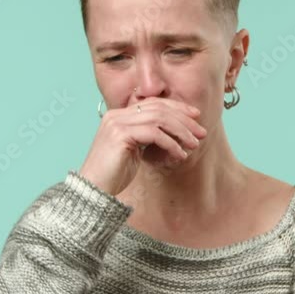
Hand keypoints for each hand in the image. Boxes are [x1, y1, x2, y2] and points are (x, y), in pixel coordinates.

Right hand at [78, 97, 207, 195]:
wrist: (93, 190)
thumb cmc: (114, 174)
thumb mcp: (135, 150)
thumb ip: (148, 136)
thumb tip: (176, 131)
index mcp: (119, 115)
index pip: (153, 103)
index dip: (177, 108)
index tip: (196, 116)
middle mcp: (116, 115)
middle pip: (158, 108)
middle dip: (183, 119)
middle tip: (201, 132)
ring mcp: (117, 123)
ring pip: (159, 119)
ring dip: (181, 132)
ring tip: (194, 145)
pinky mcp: (120, 135)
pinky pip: (154, 134)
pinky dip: (171, 143)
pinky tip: (180, 154)